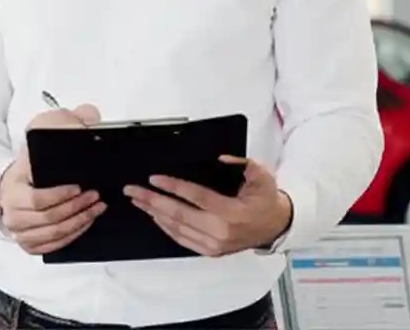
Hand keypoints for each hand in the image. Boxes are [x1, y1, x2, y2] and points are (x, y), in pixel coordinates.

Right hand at [0, 105, 106, 254]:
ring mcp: (18, 230)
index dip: (61, 196)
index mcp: (12, 187)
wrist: (11, 186)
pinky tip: (86, 223)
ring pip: (53, 234)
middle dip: (77, 209)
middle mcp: (12, 212)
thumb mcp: (40, 135)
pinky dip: (72, 236)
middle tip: (96, 198)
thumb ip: (65, 120)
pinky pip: (52, 246)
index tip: (79, 187)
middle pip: (49, 219)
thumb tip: (88, 116)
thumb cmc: (29, 164)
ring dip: (79, 223)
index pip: (38, 199)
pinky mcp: (28, 243)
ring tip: (96, 209)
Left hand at [123, 155, 292, 257]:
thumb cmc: (266, 200)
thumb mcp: (261, 175)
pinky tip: (154, 216)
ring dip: (154, 213)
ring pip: (177, 228)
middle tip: (133, 190)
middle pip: (179, 214)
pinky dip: (165, 227)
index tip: (154, 178)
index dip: (173, 186)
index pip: (195, 197)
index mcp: (232, 211)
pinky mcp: (211, 251)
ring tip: (138, 201)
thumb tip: (219, 158)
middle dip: (152, 200)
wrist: (275, 226)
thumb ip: (241, 163)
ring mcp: (214, 244)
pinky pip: (182, 239)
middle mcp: (220, 230)